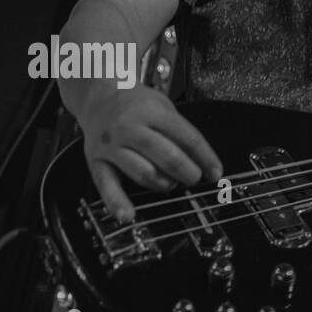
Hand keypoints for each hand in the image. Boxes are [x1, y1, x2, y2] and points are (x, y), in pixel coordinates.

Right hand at [77, 85, 222, 222]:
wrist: (98, 96)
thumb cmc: (136, 105)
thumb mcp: (163, 107)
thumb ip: (180, 132)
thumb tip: (205, 164)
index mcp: (151, 111)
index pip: (187, 138)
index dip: (206, 158)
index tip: (216, 173)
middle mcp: (129, 127)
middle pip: (168, 157)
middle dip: (188, 172)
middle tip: (194, 178)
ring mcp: (111, 144)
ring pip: (144, 173)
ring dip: (164, 184)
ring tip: (171, 183)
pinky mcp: (96, 160)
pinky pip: (106, 184)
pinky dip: (117, 202)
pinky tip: (128, 215)